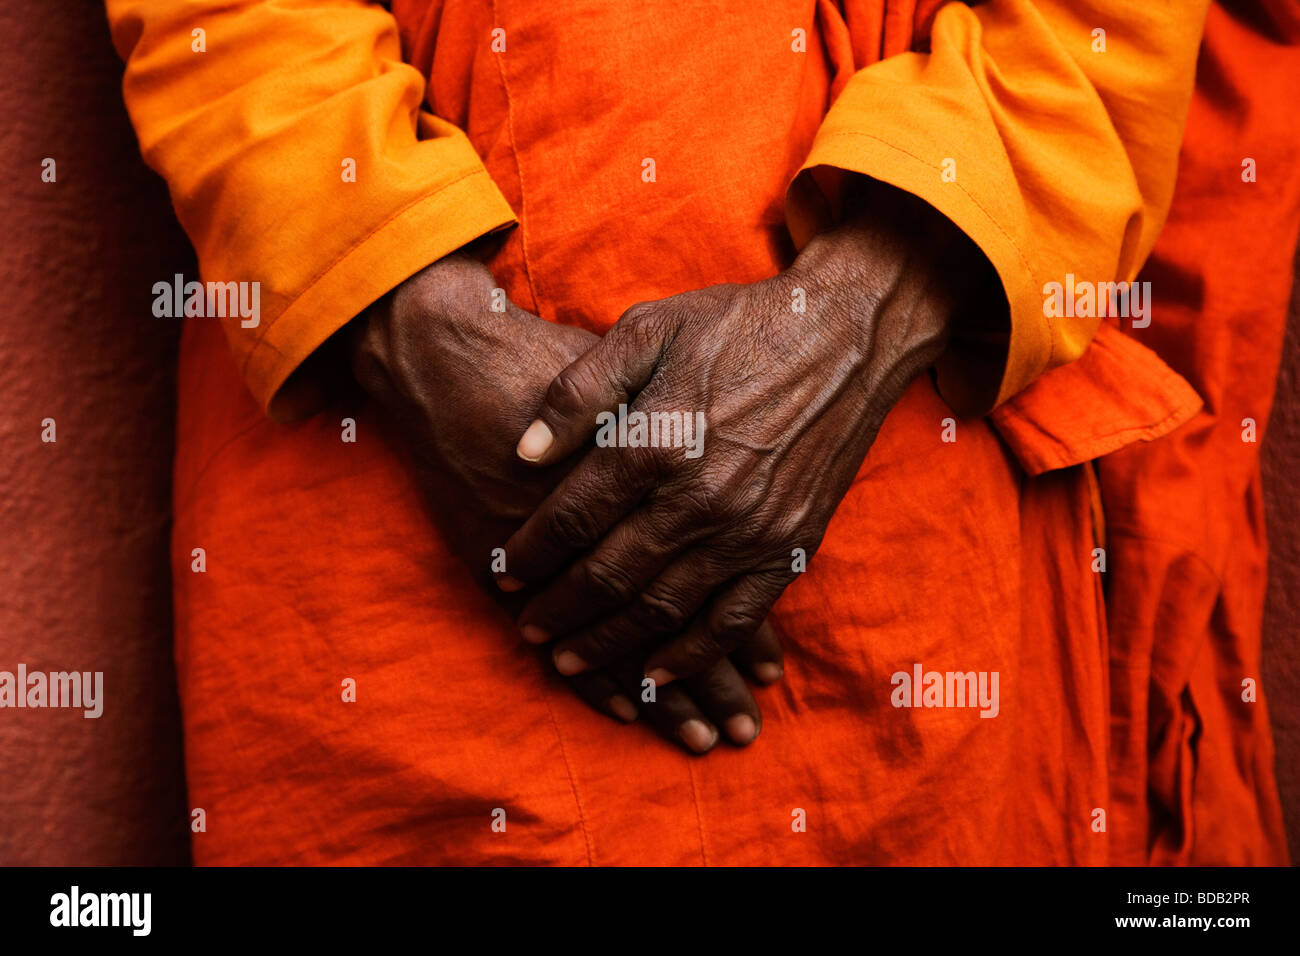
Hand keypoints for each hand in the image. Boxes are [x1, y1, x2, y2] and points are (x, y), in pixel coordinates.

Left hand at [349, 252, 780, 750]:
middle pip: (608, 575)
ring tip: (568, 662)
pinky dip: (690, 655)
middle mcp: (700, 496)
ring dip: (609, 644)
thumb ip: (579, 391)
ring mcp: (748, 529)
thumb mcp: (648, 328)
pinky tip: (656, 676)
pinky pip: (732, 620)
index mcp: (657, 440)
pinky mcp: (789, 546)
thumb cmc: (736, 325)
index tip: (501, 572)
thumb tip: (524, 452)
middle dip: (558, 610)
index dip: (529, 553)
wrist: (845, 334)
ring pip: (661, 609)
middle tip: (526, 631)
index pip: (572, 518)